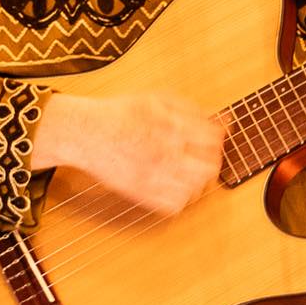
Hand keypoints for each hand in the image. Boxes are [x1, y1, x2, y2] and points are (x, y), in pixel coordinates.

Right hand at [32, 92, 225, 215]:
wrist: (86, 132)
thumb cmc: (122, 113)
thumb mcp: (158, 99)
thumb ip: (190, 109)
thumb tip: (217, 119)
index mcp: (172, 127)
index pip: (213, 140)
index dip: (218, 140)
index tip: (213, 140)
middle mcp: (165, 152)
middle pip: (209, 168)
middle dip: (212, 162)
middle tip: (204, 159)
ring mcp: (153, 175)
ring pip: (195, 190)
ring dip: (198, 181)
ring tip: (189, 173)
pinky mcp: (141, 193)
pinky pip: (173, 206)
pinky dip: (180, 199)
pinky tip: (174, 186)